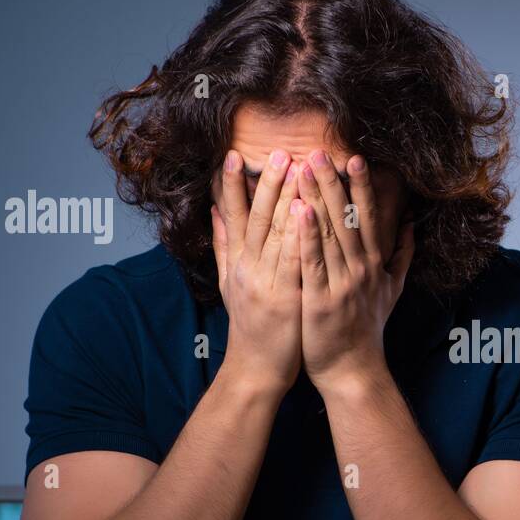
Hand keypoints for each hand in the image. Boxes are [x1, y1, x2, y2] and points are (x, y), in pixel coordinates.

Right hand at [210, 148, 302, 395]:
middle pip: (256, 218)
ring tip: (295, 168)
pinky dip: (299, 235)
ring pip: (275, 234)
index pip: (233, 216)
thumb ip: (224, 244)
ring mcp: (266, 282)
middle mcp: (248, 268)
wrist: (257, 368)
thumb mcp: (231, 282)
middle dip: (267, 183)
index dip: (231, 185)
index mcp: (238, 262)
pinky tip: (306, 213)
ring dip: (286, 198)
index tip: (233, 155)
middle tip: (278, 151)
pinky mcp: (286, 298)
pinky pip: (293, 261)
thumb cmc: (250, 325)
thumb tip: (212, 209)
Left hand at [293, 150, 413, 397]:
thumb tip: (410, 225)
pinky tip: (297, 211)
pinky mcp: (322, 299)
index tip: (355, 158)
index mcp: (372, 264)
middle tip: (319, 151)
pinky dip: (306, 235)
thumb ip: (401, 256)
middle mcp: (360, 269)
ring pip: (328, 234)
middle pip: (345, 218)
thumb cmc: (367, 330)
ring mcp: (343, 283)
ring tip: (302, 168)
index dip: (361, 187)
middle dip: (332, 183)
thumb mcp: (391, 291)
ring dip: (316, 198)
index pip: (366, 217)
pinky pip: (313, 261)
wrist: (354, 370)